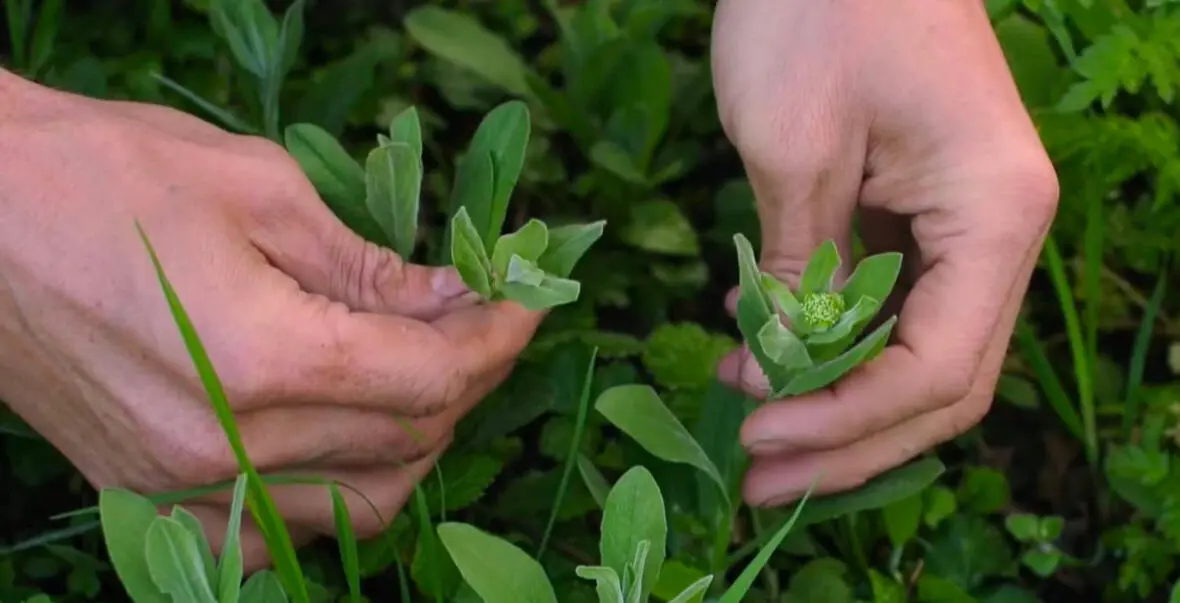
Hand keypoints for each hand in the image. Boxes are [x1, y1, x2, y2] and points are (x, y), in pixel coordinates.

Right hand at [0, 70, 541, 568]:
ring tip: (425, 372)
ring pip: (359, 504)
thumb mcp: (257, 190)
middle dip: (467, 379)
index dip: (494, 340)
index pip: (428, 377)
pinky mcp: (149, 494)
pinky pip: (280, 527)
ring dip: (417, 441)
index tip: (521, 303)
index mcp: (258, 358)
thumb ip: (367, 265)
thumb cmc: (98, 172)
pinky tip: (347, 434)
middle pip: (407, 439)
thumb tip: (450, 298)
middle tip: (480, 322)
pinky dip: (339, 490)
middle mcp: (222, 445)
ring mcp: (180, 485)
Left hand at [710, 0, 1058, 506]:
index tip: (758, 440)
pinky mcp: (917, 212)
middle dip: (846, 440)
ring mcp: (961, 225)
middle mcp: (996, 233)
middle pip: (938, 381)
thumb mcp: (793, 150)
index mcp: (994, 215)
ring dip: (832, 399)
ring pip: (911, 353)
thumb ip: (802, 272)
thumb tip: (784, 367)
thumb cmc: (817, 12)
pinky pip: (884, 305)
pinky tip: (757, 353)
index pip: (939, 367)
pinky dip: (825, 341)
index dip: (848, 422)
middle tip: (756, 483)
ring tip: (745, 426)